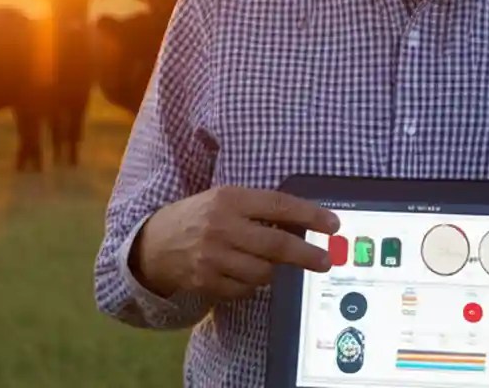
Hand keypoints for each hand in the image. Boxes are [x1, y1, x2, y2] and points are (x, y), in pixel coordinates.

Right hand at [130, 185, 340, 301]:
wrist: (155, 242)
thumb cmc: (201, 216)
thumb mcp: (226, 199)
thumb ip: (259, 208)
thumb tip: (305, 223)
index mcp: (230, 198)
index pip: (279, 205)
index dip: (310, 215)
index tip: (333, 225)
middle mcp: (221, 226)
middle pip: (276, 245)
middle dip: (307, 254)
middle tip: (327, 260)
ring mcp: (212, 256)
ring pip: (263, 272)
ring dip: (275, 271)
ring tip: (272, 263)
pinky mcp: (205, 281)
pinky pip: (245, 289)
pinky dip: (252, 284)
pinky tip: (247, 273)